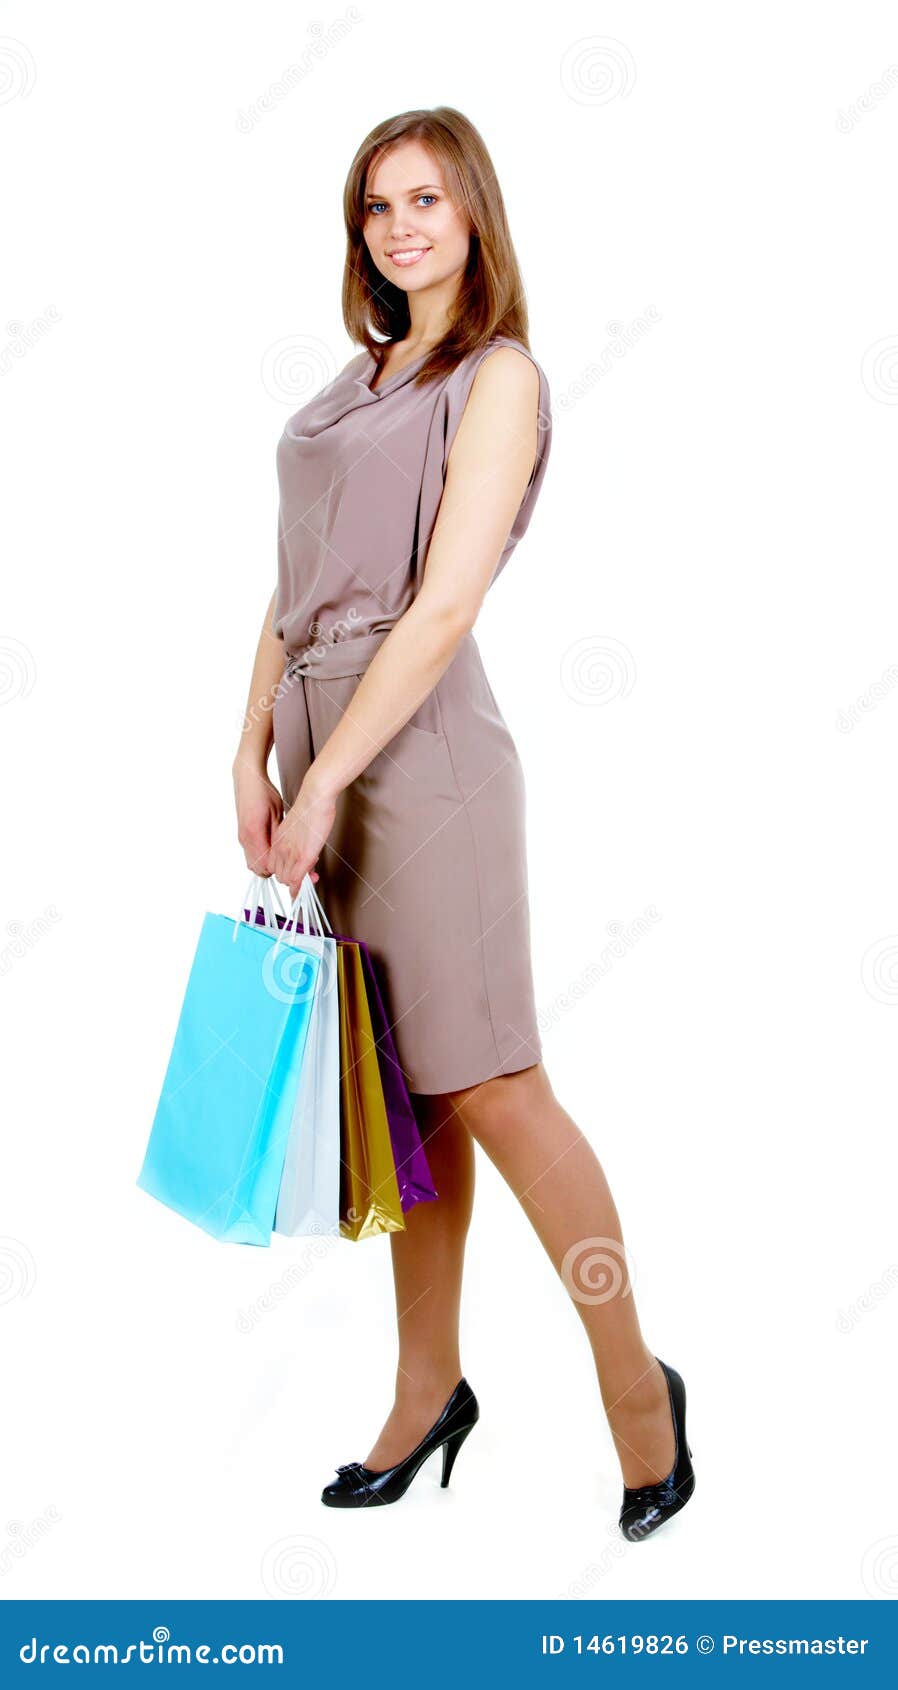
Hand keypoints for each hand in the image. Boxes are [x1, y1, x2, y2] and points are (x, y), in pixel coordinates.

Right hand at [232, 761, 283, 876]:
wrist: (247, 779)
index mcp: (254, 834)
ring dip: (267, 864)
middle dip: (274, 870)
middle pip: (258, 868)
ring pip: (253, 862)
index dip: (280, 869)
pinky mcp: (243, 834)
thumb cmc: (263, 792)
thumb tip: (283, 853)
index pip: (265, 866)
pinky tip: (273, 849)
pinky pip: (251, 854)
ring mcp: (242, 837)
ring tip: (282, 859)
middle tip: (289, 866)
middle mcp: (245, 839)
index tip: (293, 867)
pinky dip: (262, 856)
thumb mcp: (276, 813)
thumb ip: (277, 836)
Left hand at [266, 777, 335, 898]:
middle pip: (279, 874)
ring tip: (311, 878)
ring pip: (287, 879)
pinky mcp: (303, 857)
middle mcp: (280, 848)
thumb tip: (304, 847)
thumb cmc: (310, 806)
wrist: (315, 797)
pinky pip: (296, 879)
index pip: (274, 864)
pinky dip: (298, 889)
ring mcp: (290, 853)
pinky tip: (299, 894)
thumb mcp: (297, 826)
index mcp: (277, 839)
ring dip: (298, 884)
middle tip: (308, 876)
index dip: (285, 869)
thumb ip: (296, 838)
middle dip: (292, 878)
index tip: (296, 870)